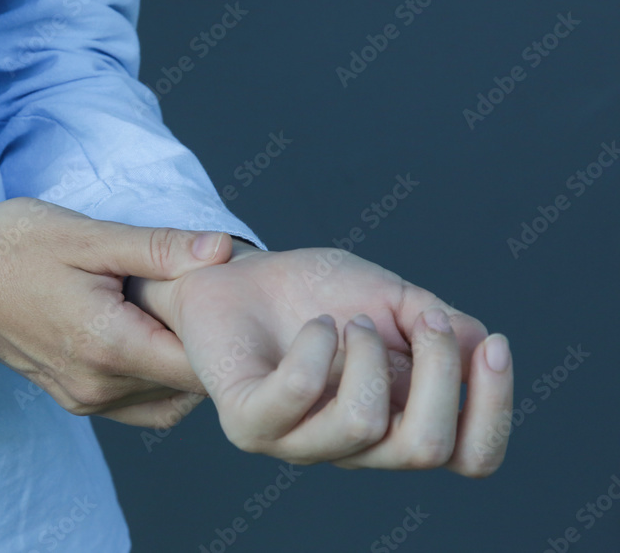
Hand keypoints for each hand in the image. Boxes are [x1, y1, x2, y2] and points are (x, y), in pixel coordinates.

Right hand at [0, 197, 232, 426]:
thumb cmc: (15, 245)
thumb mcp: (90, 236)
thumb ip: (160, 248)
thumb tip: (222, 252)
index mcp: (108, 346)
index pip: (200, 368)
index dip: (224, 334)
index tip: (228, 297)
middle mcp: (98, 387)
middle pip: (187, 385)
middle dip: (206, 345)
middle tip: (206, 295)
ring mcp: (83, 398)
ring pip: (165, 398)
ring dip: (181, 362)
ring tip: (176, 311)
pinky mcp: (73, 397)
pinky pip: (137, 403)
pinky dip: (155, 376)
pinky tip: (149, 333)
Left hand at [127, 243, 512, 475]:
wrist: (241, 278)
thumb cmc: (318, 294)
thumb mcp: (394, 299)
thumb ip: (442, 327)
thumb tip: (480, 347)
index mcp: (398, 422)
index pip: (470, 457)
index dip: (494, 410)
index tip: (493, 346)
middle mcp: (352, 445)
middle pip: (426, 447)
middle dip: (438, 370)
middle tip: (421, 320)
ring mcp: (297, 441)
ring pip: (363, 424)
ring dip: (369, 353)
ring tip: (352, 323)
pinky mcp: (248, 422)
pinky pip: (297, 393)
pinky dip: (316, 346)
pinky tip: (314, 325)